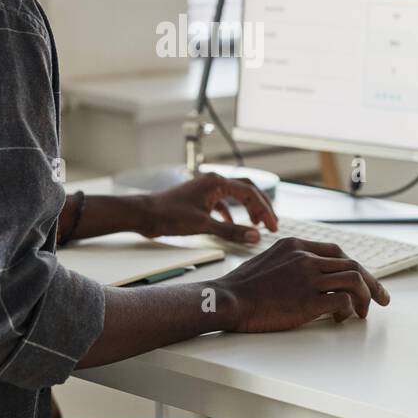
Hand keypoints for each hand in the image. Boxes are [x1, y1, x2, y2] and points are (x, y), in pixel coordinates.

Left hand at [139, 172, 278, 243]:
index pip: (250, 193)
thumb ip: (231, 231)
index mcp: (216, 182)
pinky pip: (222, 201)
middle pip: (246, 190)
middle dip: (260, 206)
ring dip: (247, 208)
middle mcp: (212, 181)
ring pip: (234, 195)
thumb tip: (255, 236)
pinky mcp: (198, 197)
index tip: (272, 226)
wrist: (145, 214)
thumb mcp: (204, 225)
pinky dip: (231, 212)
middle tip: (271, 223)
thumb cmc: (169, 216)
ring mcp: (205, 188)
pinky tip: (231, 223)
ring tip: (255, 224)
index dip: (265, 210)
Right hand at [212, 237, 390, 330]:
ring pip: (354, 280)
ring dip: (365, 298)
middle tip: (382, 298)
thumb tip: (309, 276)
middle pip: (353, 264)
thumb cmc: (241, 286)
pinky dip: (349, 311)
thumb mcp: (267, 259)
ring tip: (363, 313)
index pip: (337, 251)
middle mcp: (305, 258)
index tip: (363, 281)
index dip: (354, 267)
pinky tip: (342, 320)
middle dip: (373, 283)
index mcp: (295, 245)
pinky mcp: (307, 301)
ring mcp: (307, 278)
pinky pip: (342, 302)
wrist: (226, 299)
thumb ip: (290, 262)